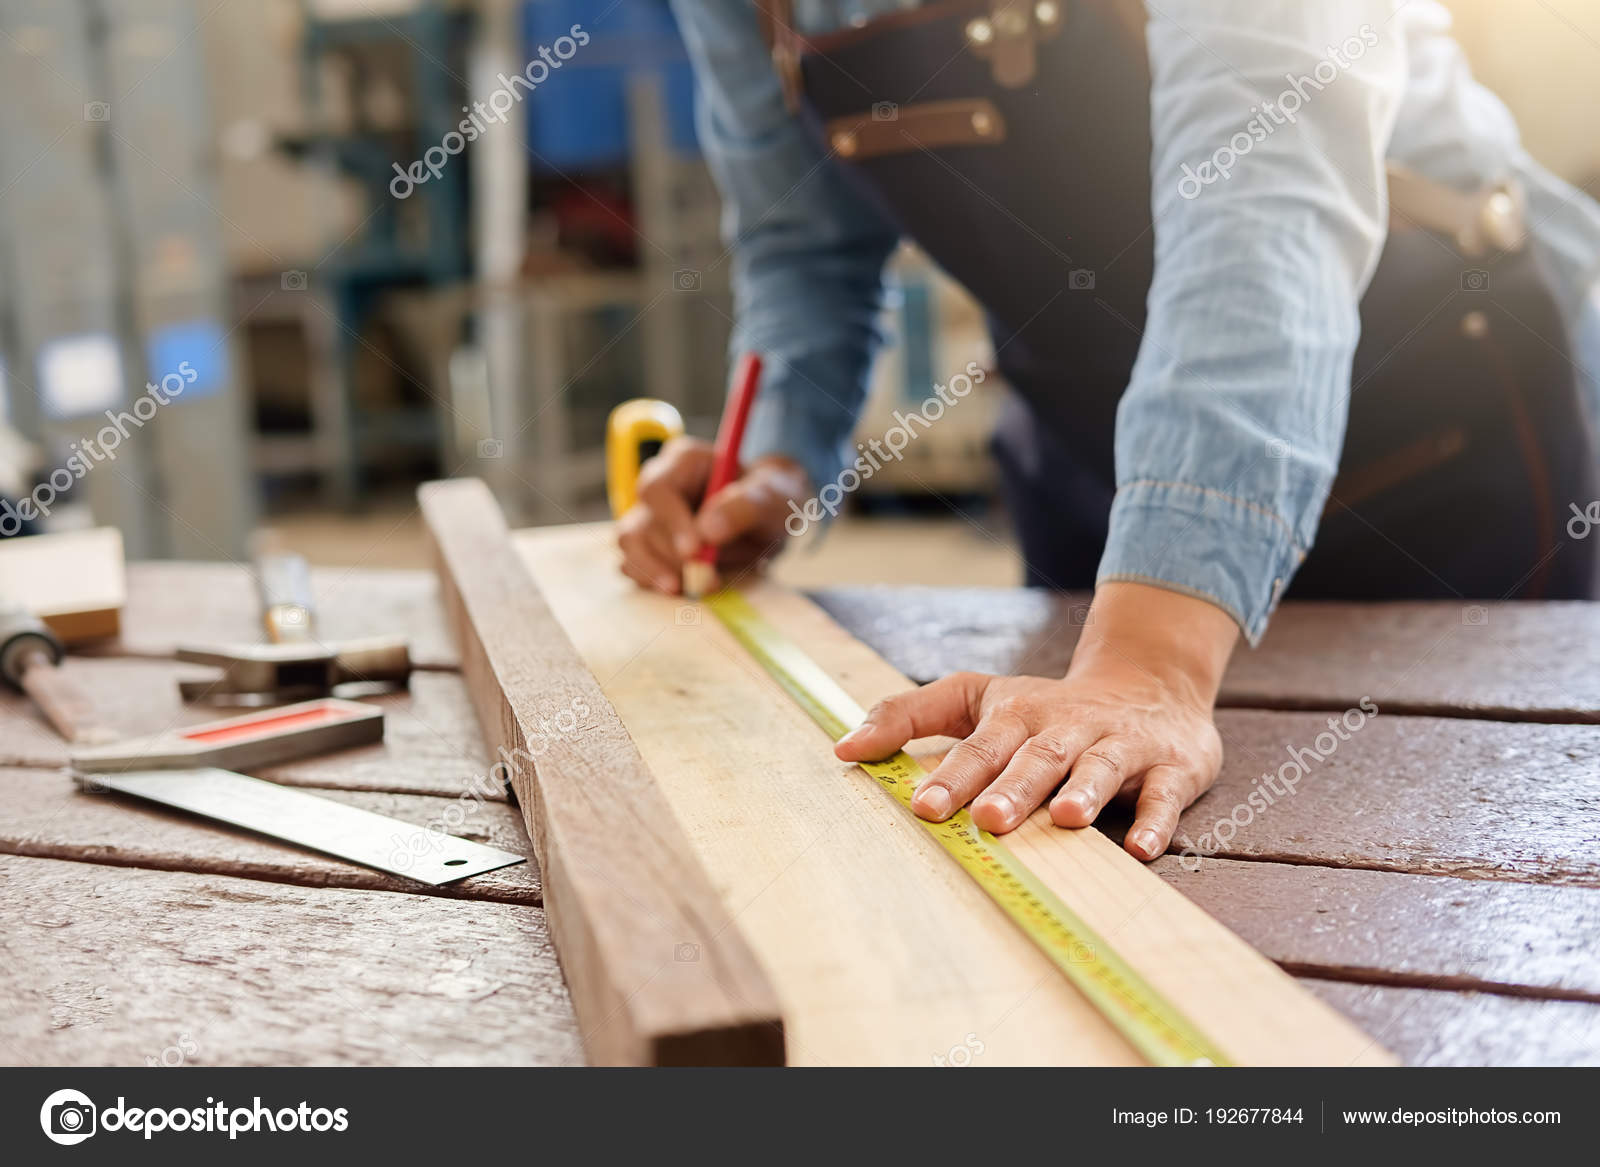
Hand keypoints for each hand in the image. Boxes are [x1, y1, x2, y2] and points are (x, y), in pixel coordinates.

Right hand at [616, 437, 810, 593]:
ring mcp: (649, 514)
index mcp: (684, 460)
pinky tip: (679, 587)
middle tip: (709, 579)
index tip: (694, 551)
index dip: (671, 522)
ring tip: (693, 587)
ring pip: (631, 543)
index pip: (658, 489)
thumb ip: (744, 507)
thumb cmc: (772, 497)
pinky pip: (632, 563)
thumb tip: (707, 532)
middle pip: (643, 522)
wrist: (770, 517)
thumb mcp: (774, 496)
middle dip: (673, 557)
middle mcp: (660, 485)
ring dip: (657, 570)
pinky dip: (650, 580)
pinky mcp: (648, 543)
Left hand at [834, 582, 1238, 859]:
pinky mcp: (1171, 766)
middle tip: (988, 819)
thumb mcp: (975, 697)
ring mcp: (1121, 745)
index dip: (953, 777)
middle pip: (1038, 756)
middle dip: (1014, 787)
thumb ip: (908, 715)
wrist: (1151, 682)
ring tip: (1064, 820)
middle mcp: (1068, 728)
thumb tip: (842, 748)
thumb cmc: (1046, 707)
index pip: (980, 747)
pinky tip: (1138, 847)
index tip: (923, 808)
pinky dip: (1154, 819)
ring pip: (1101, 766)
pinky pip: (1165, 794)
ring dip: (1084, 791)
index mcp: (1018, 715)